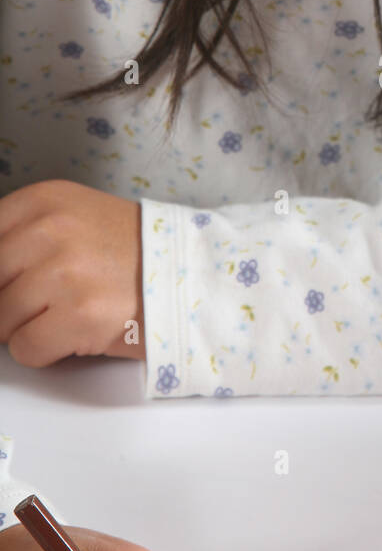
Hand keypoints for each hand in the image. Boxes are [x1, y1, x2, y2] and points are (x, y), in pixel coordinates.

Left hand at [0, 179, 145, 364]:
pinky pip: (25, 349)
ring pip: (1, 321)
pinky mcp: (79, 316)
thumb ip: (22, 236)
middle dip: (9, 300)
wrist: (192, 273)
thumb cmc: (131, 254)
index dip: (2, 271)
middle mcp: (51, 229)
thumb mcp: (72, 218)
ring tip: (67, 313)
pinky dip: (45, 351)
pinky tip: (75, 333)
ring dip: (29, 327)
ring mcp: (65, 273)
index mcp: (45, 200)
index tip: (16, 280)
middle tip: (46, 299)